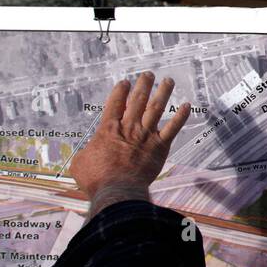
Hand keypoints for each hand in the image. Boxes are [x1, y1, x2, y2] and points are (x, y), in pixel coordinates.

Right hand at [71, 72, 189, 214]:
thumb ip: (85, 153)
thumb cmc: (96, 179)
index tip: (125, 82)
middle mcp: (129, 128)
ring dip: (163, 93)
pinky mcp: (160, 147)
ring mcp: (146, 136)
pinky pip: (173, 128)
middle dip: (143, 85)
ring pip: (156, 108)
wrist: (118, 191)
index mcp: (108, 129)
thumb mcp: (80, 163)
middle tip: (148, 75)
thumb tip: (86, 154)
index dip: (120, 91)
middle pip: (138, 100)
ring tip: (169, 81)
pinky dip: (180, 117)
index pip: (115, 103)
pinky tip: (187, 106)